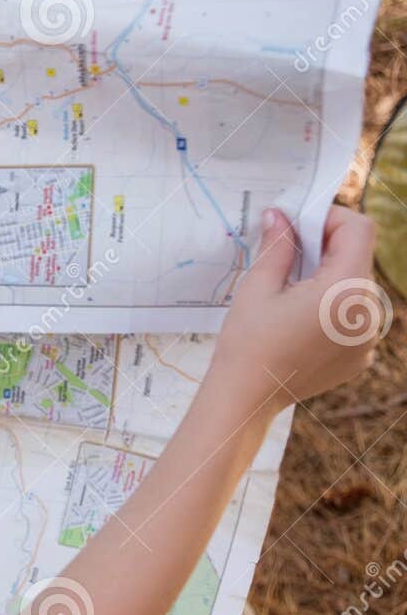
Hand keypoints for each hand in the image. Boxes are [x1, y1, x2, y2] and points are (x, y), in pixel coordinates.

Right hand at [208, 206, 382, 418]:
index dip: (329, 217)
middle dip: (326, 249)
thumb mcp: (257, 287)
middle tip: (288, 258)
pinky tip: (300, 323)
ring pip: (357, 287)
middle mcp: (368, 313)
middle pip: (358, 258)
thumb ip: (277, 246)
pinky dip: (333, 311)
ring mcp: (368, 337)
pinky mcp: (361, 354)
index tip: (299, 223)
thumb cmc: (246, 345)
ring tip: (291, 295)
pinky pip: (355, 317)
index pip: (358, 230)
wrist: (246, 399)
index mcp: (345, 291)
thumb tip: (279, 215)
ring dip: (330, 280)